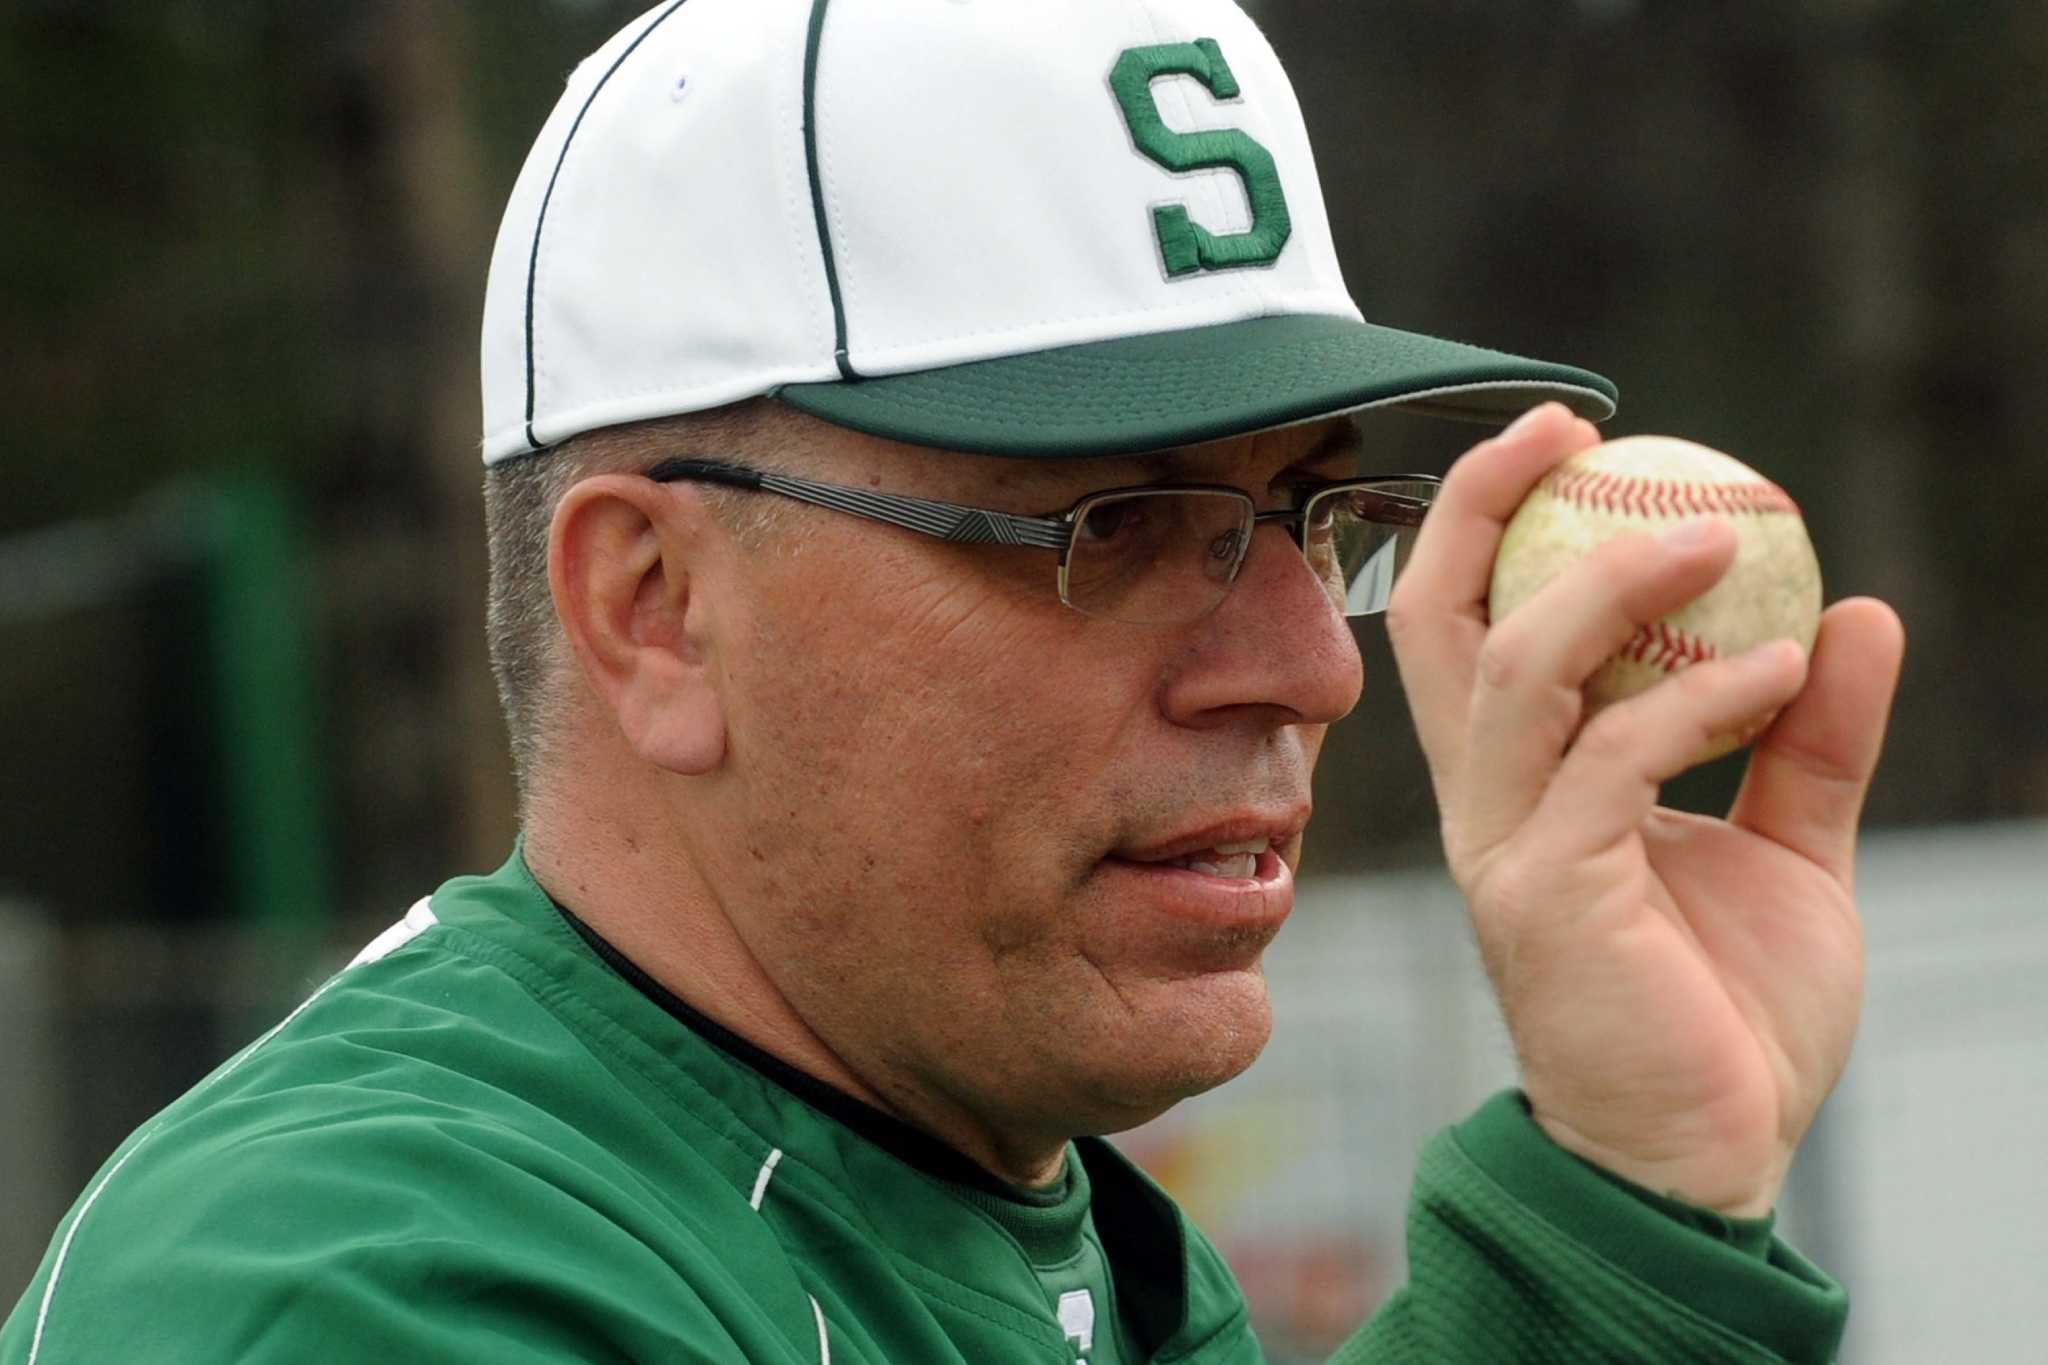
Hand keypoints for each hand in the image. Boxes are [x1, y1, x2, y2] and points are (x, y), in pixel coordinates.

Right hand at [1386, 403, 1905, 1215]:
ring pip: (1516, 670)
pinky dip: (1702, 697)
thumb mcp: (1787, 844)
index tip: (1574, 434)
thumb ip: (1804, 736)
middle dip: (1482, 506)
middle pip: (1438, 620)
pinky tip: (1782, 669)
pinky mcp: (1545, 895)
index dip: (1489, 516)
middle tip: (1577, 428)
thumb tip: (1850, 612)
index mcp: (1517, 779)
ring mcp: (1505, 846)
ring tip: (1720, 531)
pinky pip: (1615, 759)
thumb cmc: (1723, 1007)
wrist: (1701, 1154)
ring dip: (1613, 583)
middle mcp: (1486, 800)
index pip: (1465, 620)